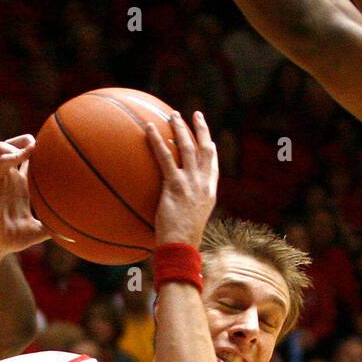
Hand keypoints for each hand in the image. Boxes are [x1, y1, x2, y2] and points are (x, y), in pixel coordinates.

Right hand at [0, 136, 48, 266]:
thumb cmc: (12, 238)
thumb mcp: (38, 231)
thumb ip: (53, 228)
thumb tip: (74, 237)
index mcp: (21, 185)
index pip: (28, 159)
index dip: (40, 153)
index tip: (55, 154)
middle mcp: (10, 178)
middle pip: (15, 146)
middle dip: (28, 140)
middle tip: (44, 147)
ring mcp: (0, 178)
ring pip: (3, 146)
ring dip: (18, 143)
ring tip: (33, 149)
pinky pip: (2, 160)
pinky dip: (15, 154)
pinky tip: (28, 155)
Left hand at [146, 110, 217, 247]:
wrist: (181, 247)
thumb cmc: (182, 242)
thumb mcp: (189, 223)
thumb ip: (184, 209)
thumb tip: (173, 207)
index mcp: (208, 193)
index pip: (213, 165)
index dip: (211, 148)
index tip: (209, 137)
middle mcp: (203, 184)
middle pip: (205, 148)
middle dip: (201, 129)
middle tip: (194, 114)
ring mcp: (191, 183)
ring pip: (187, 147)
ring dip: (180, 128)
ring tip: (172, 115)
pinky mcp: (175, 185)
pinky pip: (164, 158)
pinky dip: (157, 141)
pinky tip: (148, 129)